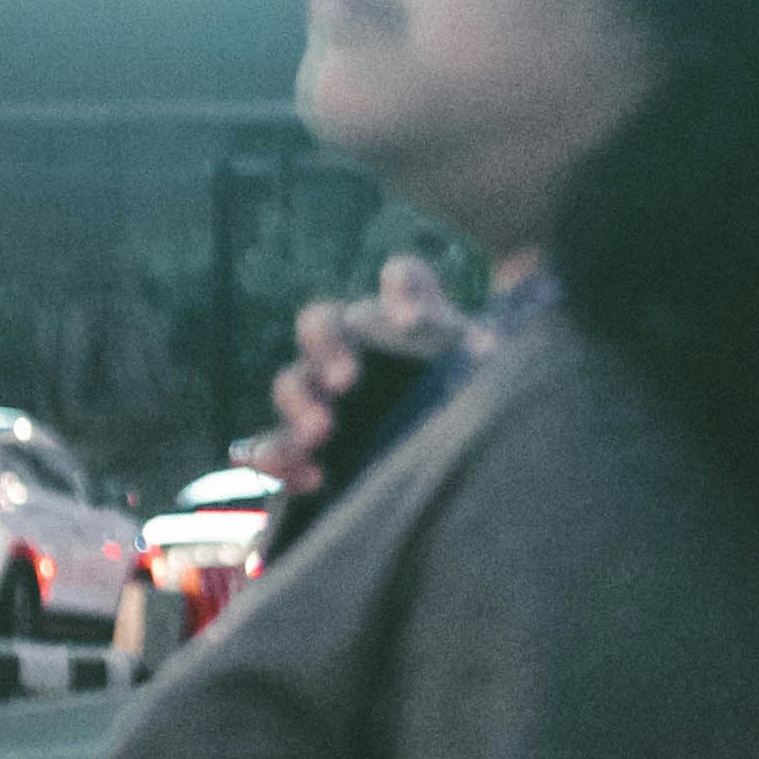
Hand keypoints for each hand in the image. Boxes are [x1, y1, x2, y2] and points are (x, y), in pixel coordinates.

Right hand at [240, 258, 473, 493]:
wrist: (448, 460)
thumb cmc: (467, 406)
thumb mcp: (480, 379)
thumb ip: (477, 355)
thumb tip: (486, 350)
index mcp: (409, 321)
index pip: (405, 279)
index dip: (405, 288)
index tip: (414, 323)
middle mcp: (357, 345)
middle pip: (323, 323)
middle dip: (328, 346)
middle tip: (346, 380)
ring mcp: (323, 393)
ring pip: (293, 384)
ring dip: (299, 404)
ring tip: (319, 432)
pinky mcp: (303, 442)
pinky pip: (272, 445)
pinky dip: (277, 459)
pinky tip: (306, 478)